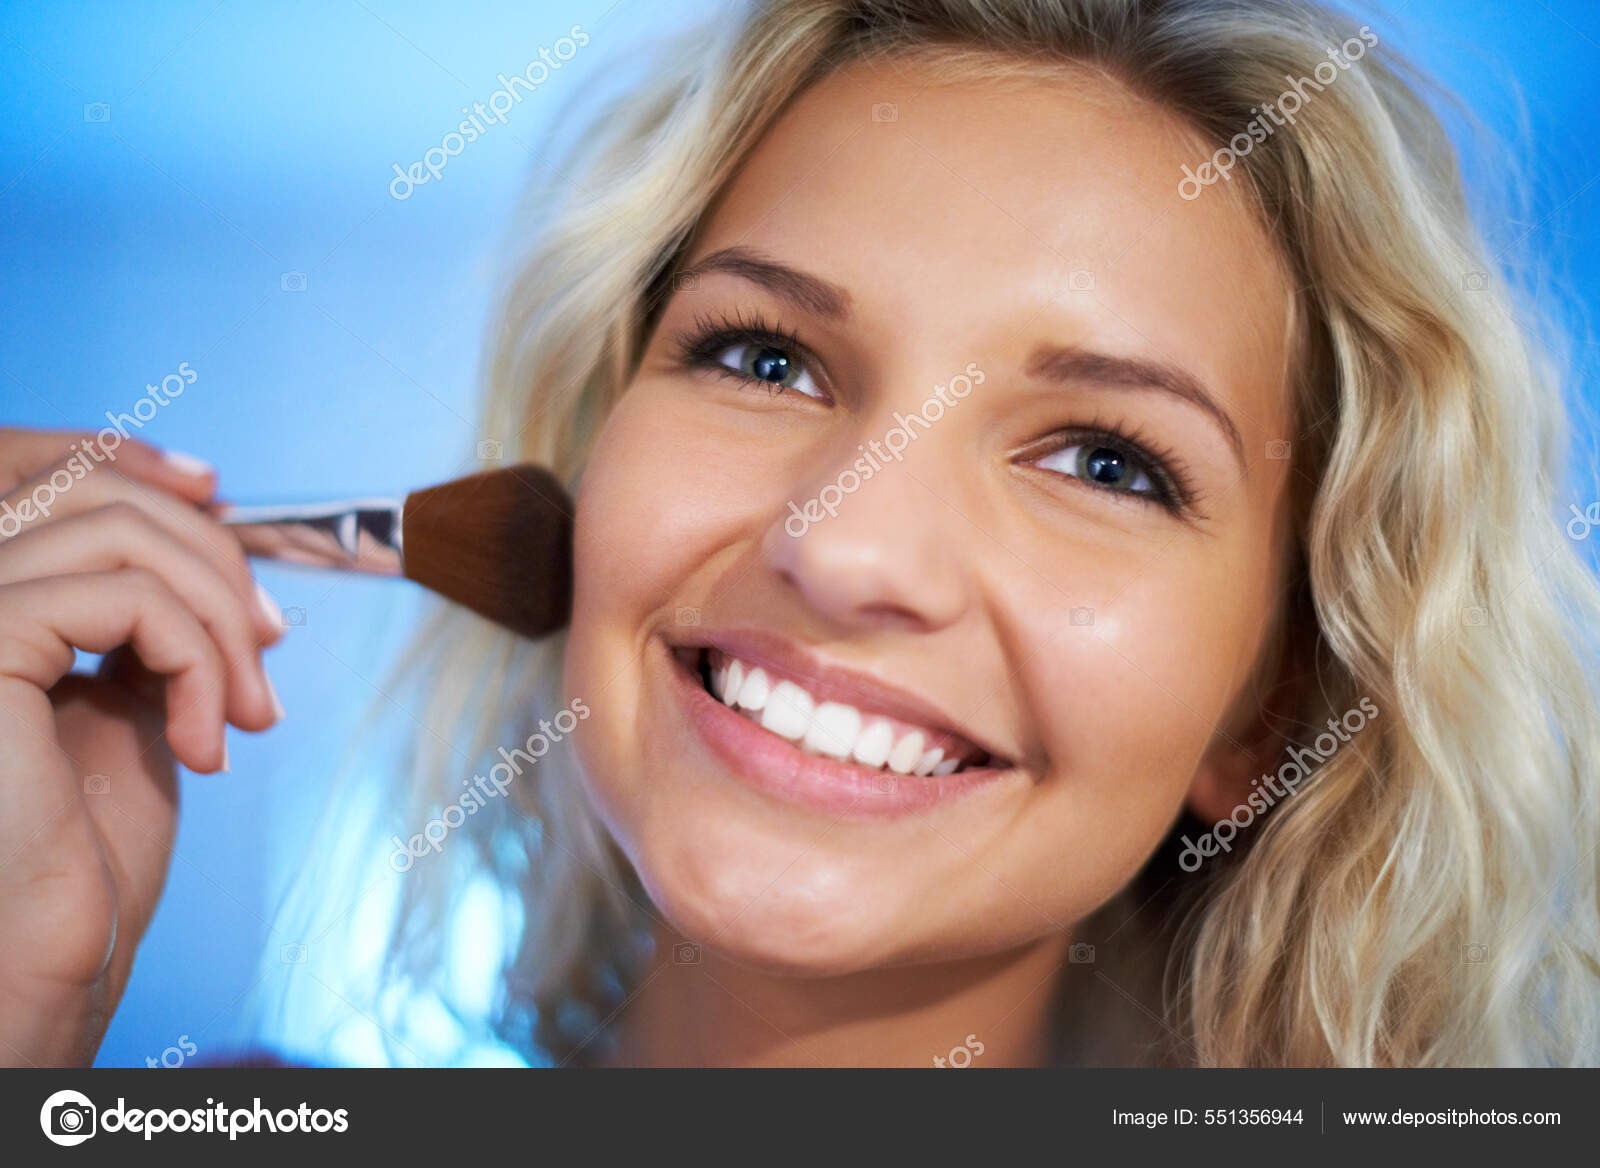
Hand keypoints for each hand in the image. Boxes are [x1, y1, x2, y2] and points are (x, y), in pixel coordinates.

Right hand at [0, 429, 282, 1065]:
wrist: (48, 955)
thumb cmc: (85, 854)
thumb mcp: (127, 700)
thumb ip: (143, 615)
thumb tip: (209, 532)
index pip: (39, 472)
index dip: (130, 459)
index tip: (222, 494)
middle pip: (97, 495)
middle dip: (214, 560)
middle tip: (271, 654)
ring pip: (121, 533)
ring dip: (219, 619)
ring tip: (249, 714)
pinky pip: (124, 597)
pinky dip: (199, 659)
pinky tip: (206, 743)